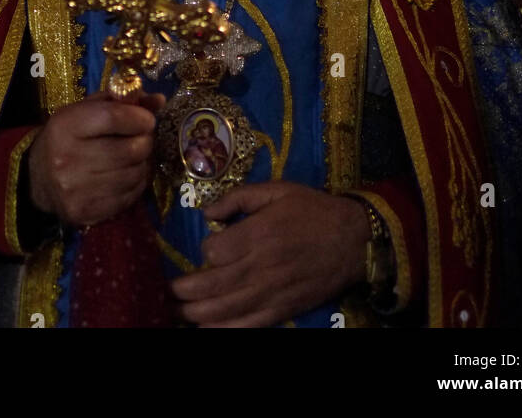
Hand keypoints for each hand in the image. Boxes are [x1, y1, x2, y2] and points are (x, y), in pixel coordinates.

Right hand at [27, 92, 164, 227]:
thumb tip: (159, 100)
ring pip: (133, 174)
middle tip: (142, 138)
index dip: (138, 117)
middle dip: (144, 142)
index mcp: (65, 126)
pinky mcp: (85, 212)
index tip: (147, 119)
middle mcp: (67, 159)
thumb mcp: (86, 111)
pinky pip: (129, 197)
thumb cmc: (68, 137)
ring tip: (134, 157)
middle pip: (129, 150)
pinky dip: (136, 185)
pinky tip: (127, 176)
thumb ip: (120, 103)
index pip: (113, 117)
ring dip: (142, 164)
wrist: (38, 179)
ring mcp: (75, 190)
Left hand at [170, 182, 370, 327]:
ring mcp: (272, 292)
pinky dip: (225, 330)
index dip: (204, 251)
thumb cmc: (312, 210)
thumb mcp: (276, 190)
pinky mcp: (282, 310)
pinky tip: (207, 329)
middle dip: (186, 291)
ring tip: (178, 313)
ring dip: (197, 315)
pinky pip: (248, 325)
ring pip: (226, 310)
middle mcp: (262, 266)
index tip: (207, 248)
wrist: (352, 241)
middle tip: (169, 291)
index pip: (215, 252)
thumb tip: (206, 213)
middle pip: (214, 285)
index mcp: (259, 233)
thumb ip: (238, 198)